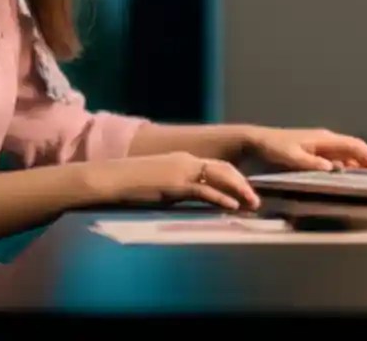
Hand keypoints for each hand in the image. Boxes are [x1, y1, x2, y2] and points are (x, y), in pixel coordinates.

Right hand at [93, 151, 260, 210]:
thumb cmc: (131, 186)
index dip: (235, 179)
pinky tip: (232, 206)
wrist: (110, 179)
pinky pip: (204, 190)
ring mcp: (181, 170)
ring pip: (219, 177)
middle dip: (243, 184)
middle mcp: (186, 161)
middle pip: (224, 169)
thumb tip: (194, 201)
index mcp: (184, 160)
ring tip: (252, 204)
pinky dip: (221, 198)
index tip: (247, 193)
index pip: (217, 166)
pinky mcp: (175, 183)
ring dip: (239, 191)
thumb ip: (180, 190)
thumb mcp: (162, 186)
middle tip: (256, 200)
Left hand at [246, 127, 366, 171]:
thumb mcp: (289, 156)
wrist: (256, 142)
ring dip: (361, 169)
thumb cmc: (272, 148)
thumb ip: (310, 162)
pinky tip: (350, 183)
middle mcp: (327, 142)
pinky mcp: (317, 155)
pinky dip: (349, 172)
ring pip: (349, 158)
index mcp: (324, 139)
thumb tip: (333, 168)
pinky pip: (339, 163)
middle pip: (357, 152)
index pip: (356, 146)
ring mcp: (322, 148)